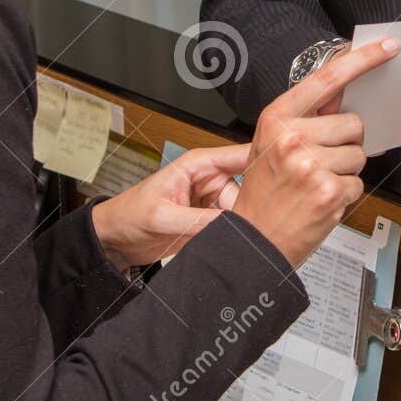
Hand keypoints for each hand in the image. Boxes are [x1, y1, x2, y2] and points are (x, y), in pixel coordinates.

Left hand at [89, 143, 250, 270]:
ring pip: (243, 211)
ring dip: (242, 226)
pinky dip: (233, 236)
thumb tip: (229, 226)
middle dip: (252, 207)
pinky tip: (230, 244)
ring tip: (237, 239)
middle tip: (253, 226)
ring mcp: (211, 202)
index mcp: (198, 164)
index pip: (241, 155)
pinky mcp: (210, 220)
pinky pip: (232, 227)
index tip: (285, 174)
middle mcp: (209, 180)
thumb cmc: (128, 215)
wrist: (114, 239)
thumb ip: (196, 220)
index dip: (265, 162)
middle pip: (248, 190)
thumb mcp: (161, 217)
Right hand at [233, 39, 399, 266]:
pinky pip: (358, 183)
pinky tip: (320, 201)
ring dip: (345, 172)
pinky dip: (344, 195)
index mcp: (277, 118)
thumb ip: (305, 118)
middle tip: (319, 163)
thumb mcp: (272, 145)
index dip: (362, 60)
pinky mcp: (329, 191)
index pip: (327, 78)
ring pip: (359, 155)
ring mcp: (311, 165)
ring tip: (315, 184)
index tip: (386, 48)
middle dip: (345, 144)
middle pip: (353, 123)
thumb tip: (342, 95)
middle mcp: (292, 137)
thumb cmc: (263, 194)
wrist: (253, 241)